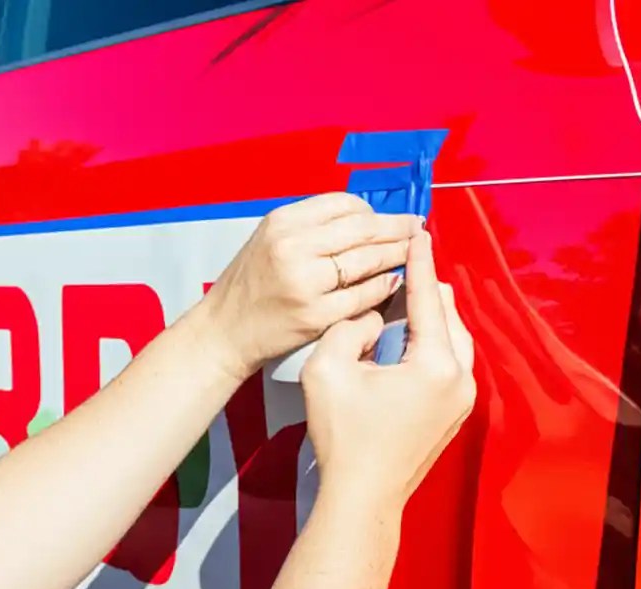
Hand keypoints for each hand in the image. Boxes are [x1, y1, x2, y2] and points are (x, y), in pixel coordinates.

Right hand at [198, 193, 420, 378]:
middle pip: (362, 229)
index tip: (388, 218)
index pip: (343, 204)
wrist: (224, 331)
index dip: (373, 211)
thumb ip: (311, 227)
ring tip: (410, 253)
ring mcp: (305, 282)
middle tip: (416, 228)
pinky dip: (383, 287)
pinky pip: (363, 296)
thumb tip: (364, 219)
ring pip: (367, 260)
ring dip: (396, 255)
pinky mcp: (315, 314)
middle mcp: (293, 247)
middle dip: (397, 228)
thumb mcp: (270, 239)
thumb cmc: (249, 287)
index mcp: (282, 222)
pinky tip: (392, 282)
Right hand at [300, 231, 475, 509]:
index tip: (418, 234)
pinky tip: (409, 336)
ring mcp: (462, 400)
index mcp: (435, 365)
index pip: (429, 299)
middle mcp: (460, 379)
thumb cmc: (343, 438)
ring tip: (407, 296)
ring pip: (453, 339)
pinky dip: (433, 341)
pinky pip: (450, 362)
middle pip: (449, 316)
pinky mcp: (454, 414)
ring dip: (431, 316)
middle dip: (428, 288)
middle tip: (406, 263)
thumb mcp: (327, 370)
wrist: (360, 498)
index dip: (420, 263)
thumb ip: (348, 328)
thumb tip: (372, 319)